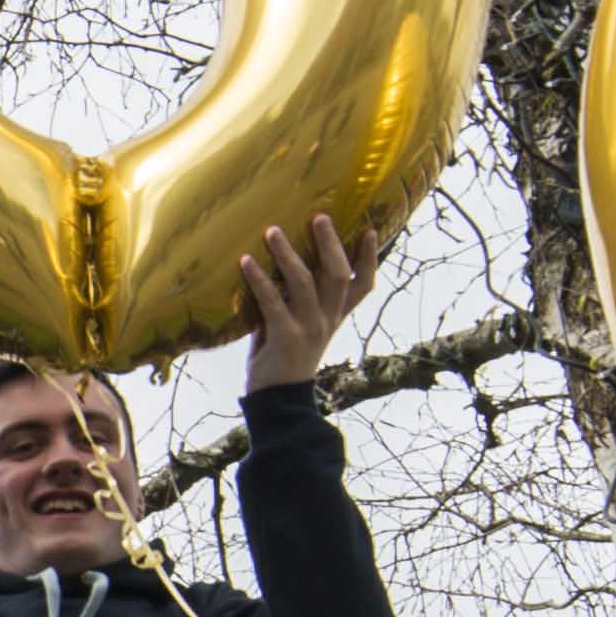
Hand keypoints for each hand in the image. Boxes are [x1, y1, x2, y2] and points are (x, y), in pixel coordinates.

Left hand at [233, 212, 369, 390]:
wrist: (278, 399)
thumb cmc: (283, 356)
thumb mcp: (299, 324)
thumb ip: (297, 298)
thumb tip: (283, 260)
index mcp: (335, 316)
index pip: (363, 286)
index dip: (369, 258)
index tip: (369, 229)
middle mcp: (327, 319)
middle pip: (338, 274)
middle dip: (330, 243)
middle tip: (318, 217)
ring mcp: (309, 328)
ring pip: (305, 282)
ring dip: (287, 254)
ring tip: (272, 231)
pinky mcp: (286, 336)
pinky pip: (273, 301)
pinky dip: (259, 279)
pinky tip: (246, 261)